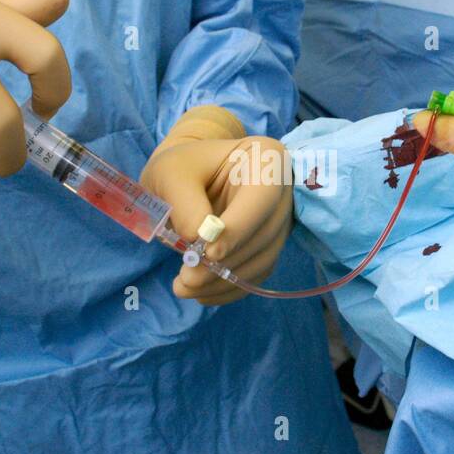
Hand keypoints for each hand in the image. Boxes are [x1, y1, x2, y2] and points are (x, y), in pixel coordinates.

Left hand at [141, 107, 292, 305]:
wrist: (187, 177)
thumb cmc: (180, 168)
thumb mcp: (171, 173)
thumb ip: (184, 203)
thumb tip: (198, 238)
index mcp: (265, 159)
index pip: (262, 197)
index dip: (239, 228)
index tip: (208, 254)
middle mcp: (281, 192)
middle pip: (265, 234)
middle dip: (225, 263)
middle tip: (185, 280)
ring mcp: (279, 222)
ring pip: (262, 260)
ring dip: (224, 281)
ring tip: (184, 288)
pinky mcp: (268, 247)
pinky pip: (256, 274)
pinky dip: (229, 289)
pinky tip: (201, 294)